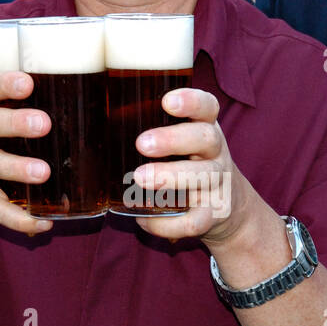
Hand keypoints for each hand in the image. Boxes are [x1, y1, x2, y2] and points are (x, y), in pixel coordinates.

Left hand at [127, 88, 260, 243]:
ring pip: (203, 176)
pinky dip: (167, 224)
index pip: (207, 106)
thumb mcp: (181, 141)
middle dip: (173, 140)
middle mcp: (216, 152)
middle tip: (142, 144)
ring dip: (170, 177)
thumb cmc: (189, 162)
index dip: (191, 101)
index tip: (167, 101)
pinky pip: (195, 221)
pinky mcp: (214, 215)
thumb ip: (151, 129)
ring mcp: (218, 184)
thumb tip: (97, 123)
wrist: (229, 207)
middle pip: (205, 138)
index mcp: (205, 127)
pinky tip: (142, 220)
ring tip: (139, 178)